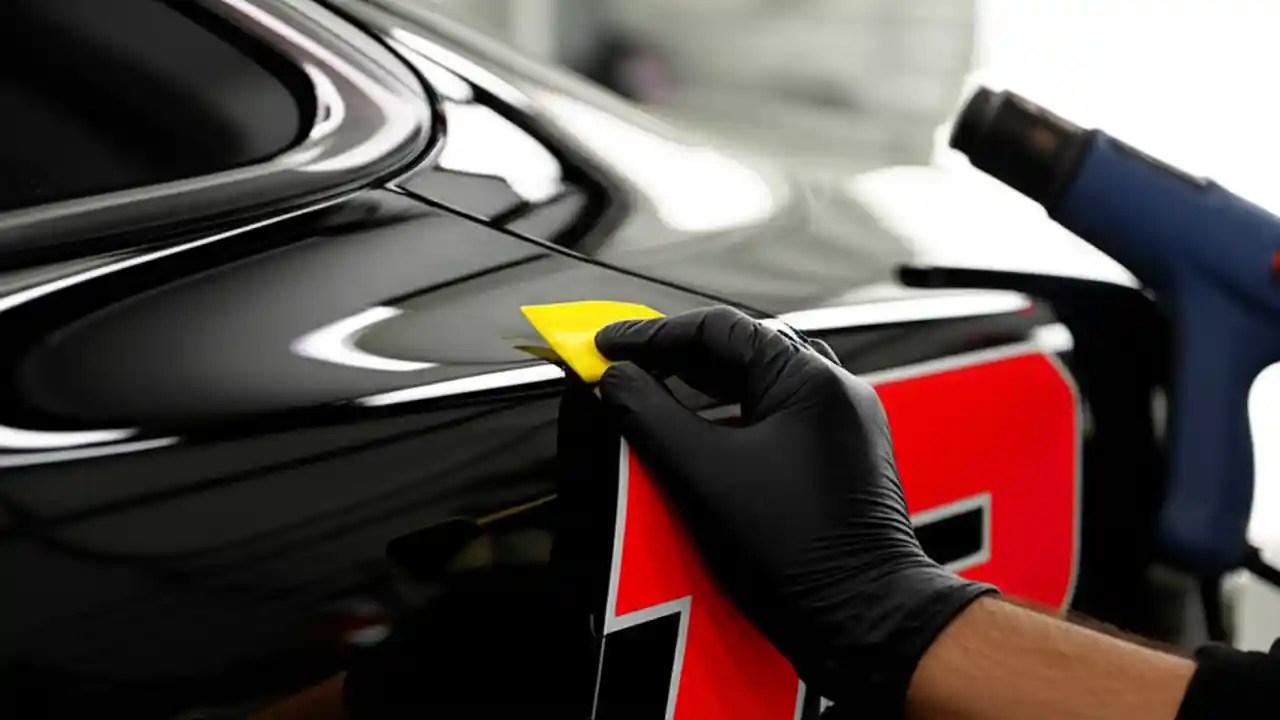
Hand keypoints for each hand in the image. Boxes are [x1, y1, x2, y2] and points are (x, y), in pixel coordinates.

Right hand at [595, 306, 994, 713]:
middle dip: (676, 360)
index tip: (608, 346)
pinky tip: (699, 437)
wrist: (864, 619)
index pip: (717, 329)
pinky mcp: (840, 463)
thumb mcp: (702, 474)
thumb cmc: (798, 552)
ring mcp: (843, 428)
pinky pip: (776, 421)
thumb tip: (615, 381)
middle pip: (741, 353)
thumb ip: (649, 416)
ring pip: (759, 386)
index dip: (653, 335)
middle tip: (624, 370)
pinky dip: (730, 418)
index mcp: (810, 379)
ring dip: (702, 388)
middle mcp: (835, 393)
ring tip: (652, 396)